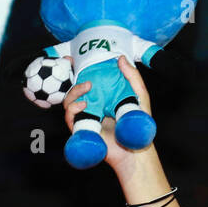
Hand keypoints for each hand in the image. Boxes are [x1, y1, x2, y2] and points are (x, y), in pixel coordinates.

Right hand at [61, 55, 154, 174]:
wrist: (134, 148)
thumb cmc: (139, 123)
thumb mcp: (139, 95)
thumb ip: (132, 76)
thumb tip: (120, 58)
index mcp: (102, 96)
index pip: (86, 80)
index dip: (75, 69)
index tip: (71, 58)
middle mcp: (91, 105)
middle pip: (73, 89)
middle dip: (69, 76)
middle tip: (73, 66)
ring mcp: (85, 117)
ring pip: (68, 101)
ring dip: (74, 91)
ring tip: (87, 87)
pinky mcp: (81, 129)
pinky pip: (70, 117)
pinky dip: (73, 108)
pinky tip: (83, 104)